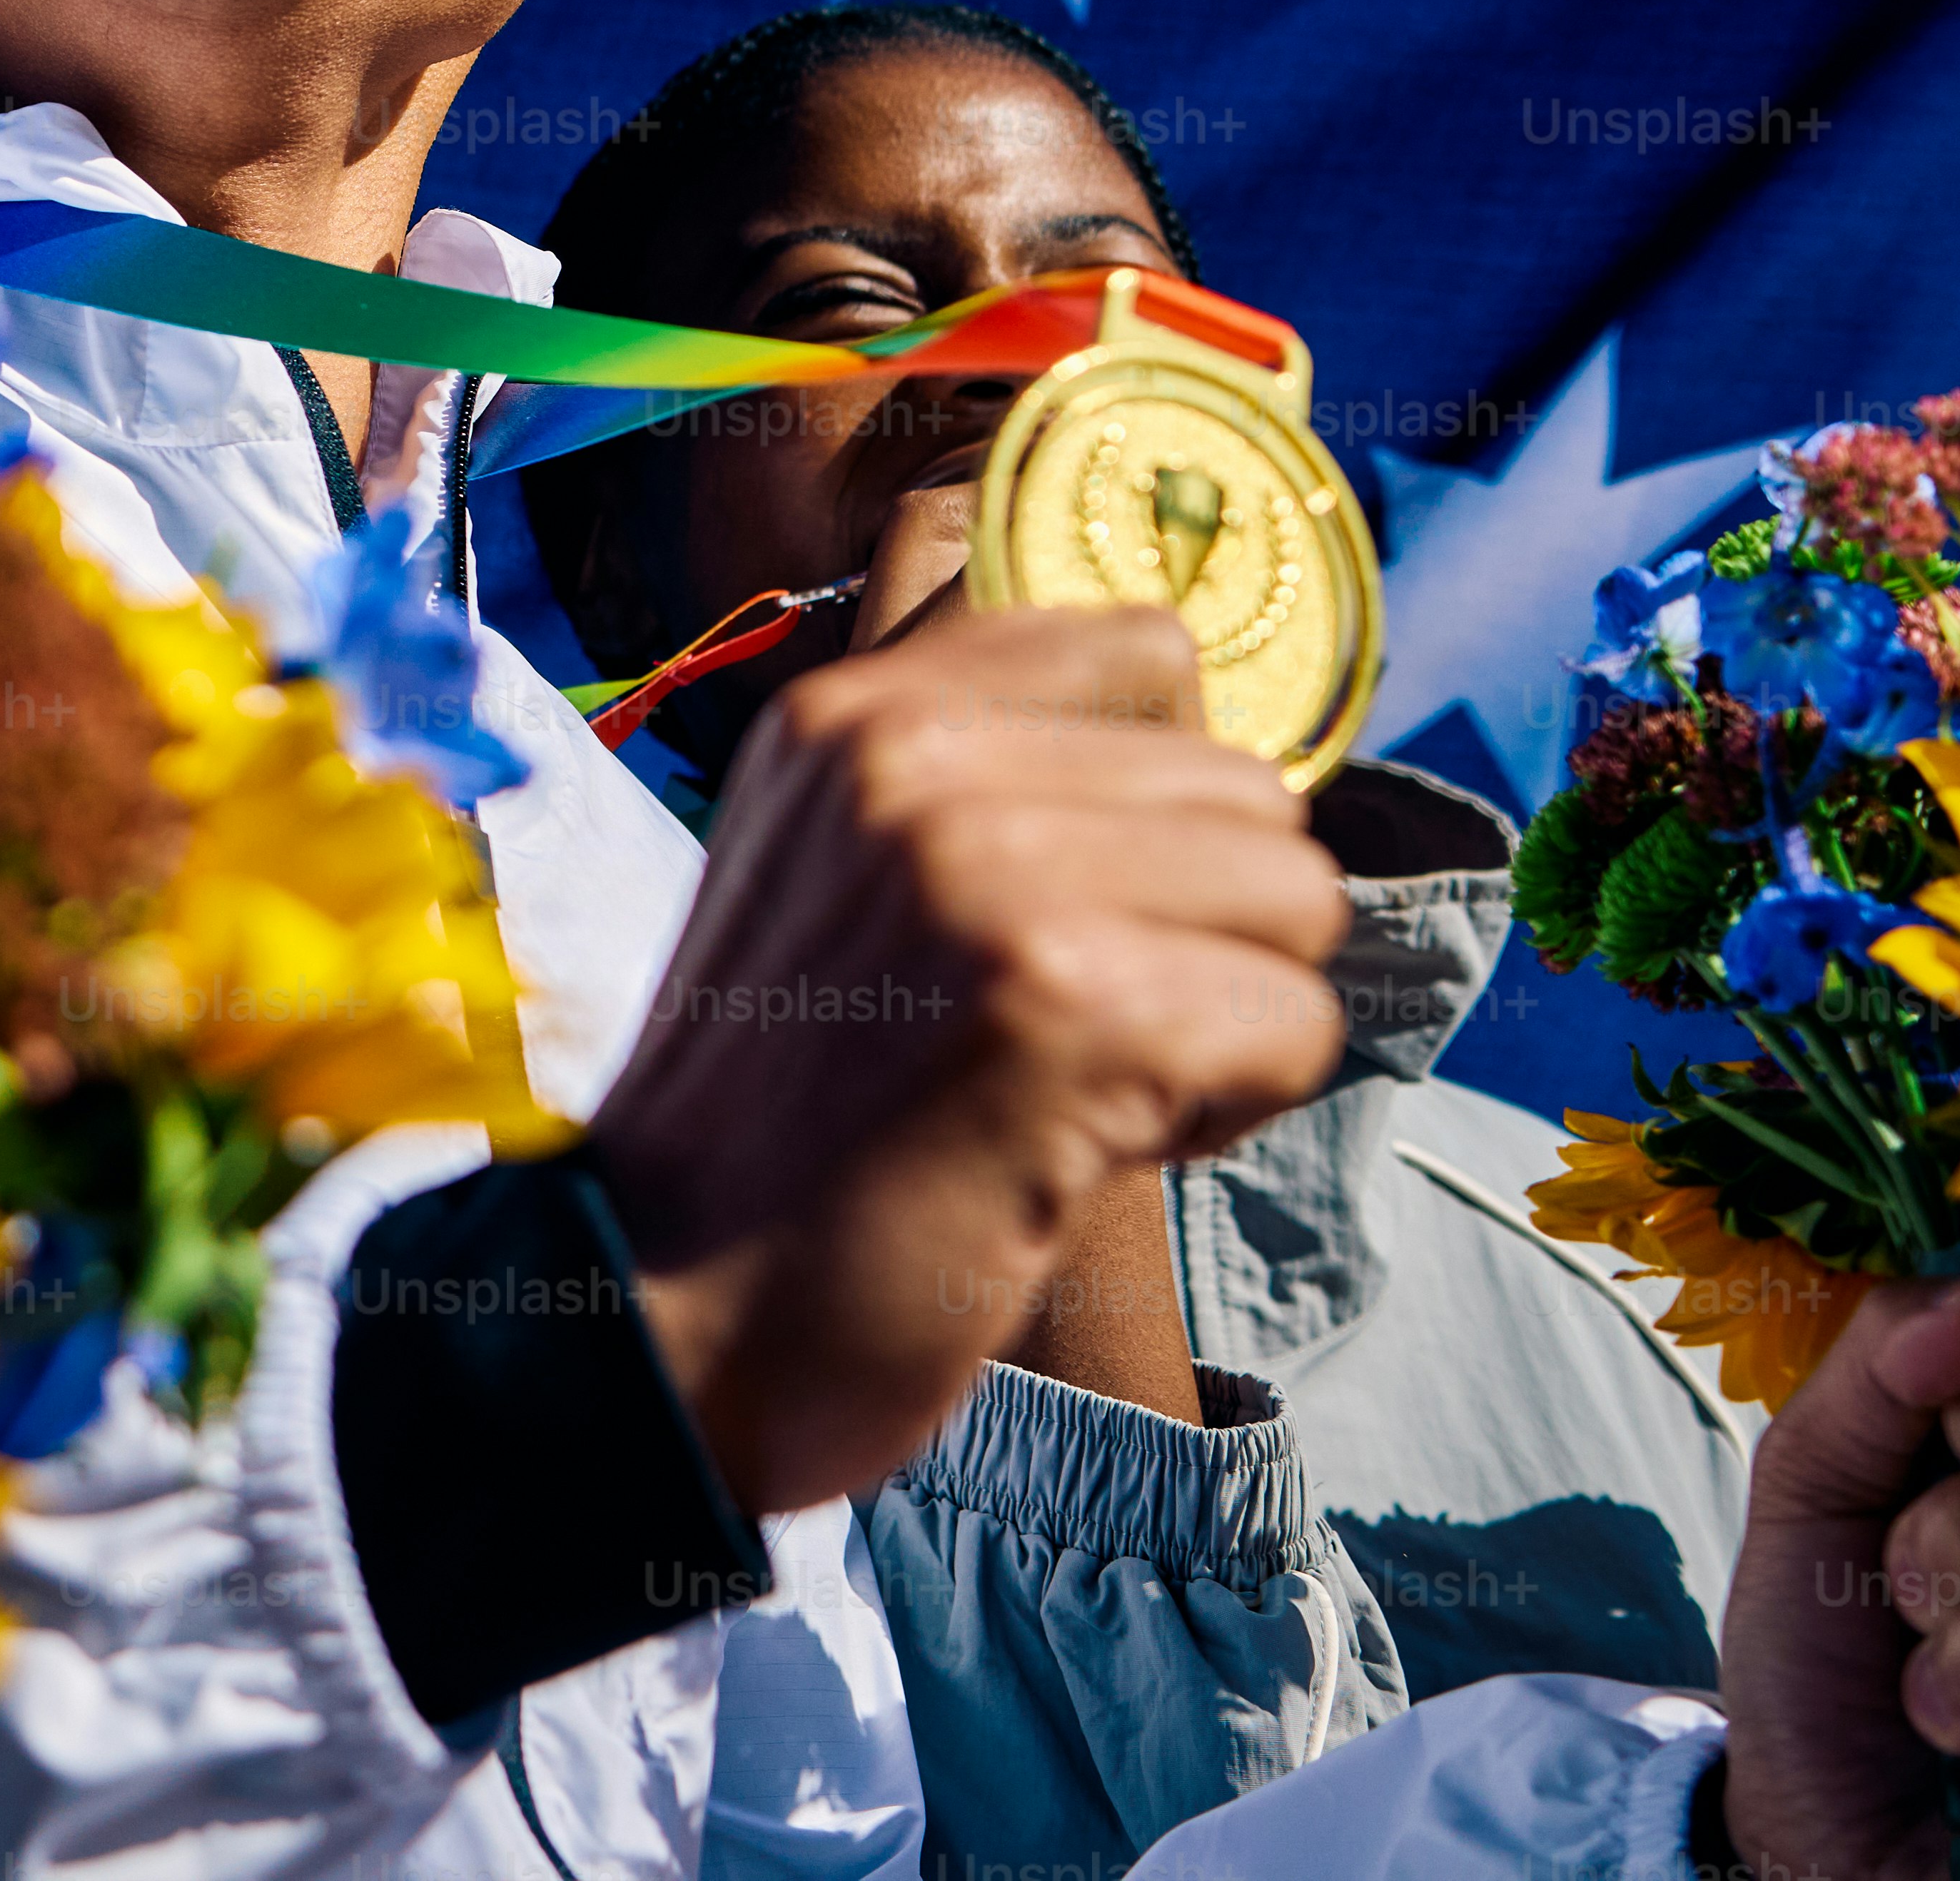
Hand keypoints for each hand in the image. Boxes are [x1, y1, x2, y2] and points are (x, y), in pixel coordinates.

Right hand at [582, 606, 1340, 1510]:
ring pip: (1295, 903)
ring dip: (1223, 1020)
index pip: (1147, 650)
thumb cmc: (778, 1119)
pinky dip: (1226, 1112)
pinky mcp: (1066, 1006)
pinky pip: (1294, 1025)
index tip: (1067, 911)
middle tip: (1054, 1032)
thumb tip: (1215, 744)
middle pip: (1248, 795)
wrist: (664, 1309)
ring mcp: (987, 875)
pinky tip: (1083, 1148)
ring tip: (1069, 1084)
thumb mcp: (835, 870)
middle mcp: (911, 759)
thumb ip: (982, 780)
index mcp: (849, 712)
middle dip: (1200, 931)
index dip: (1159, 803)